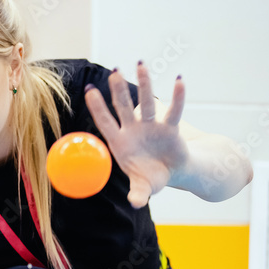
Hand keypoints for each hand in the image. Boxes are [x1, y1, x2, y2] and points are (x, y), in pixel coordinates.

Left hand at [85, 62, 190, 208]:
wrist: (173, 172)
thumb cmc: (152, 178)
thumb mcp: (144, 188)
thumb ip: (138, 194)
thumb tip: (136, 204)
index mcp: (120, 142)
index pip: (106, 122)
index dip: (98, 107)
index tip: (89, 90)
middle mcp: (134, 130)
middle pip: (124, 107)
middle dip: (119, 90)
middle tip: (115, 71)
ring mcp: (151, 126)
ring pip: (148, 102)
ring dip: (144, 83)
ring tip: (140, 64)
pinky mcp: (170, 127)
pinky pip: (175, 110)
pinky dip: (178, 96)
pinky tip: (179, 80)